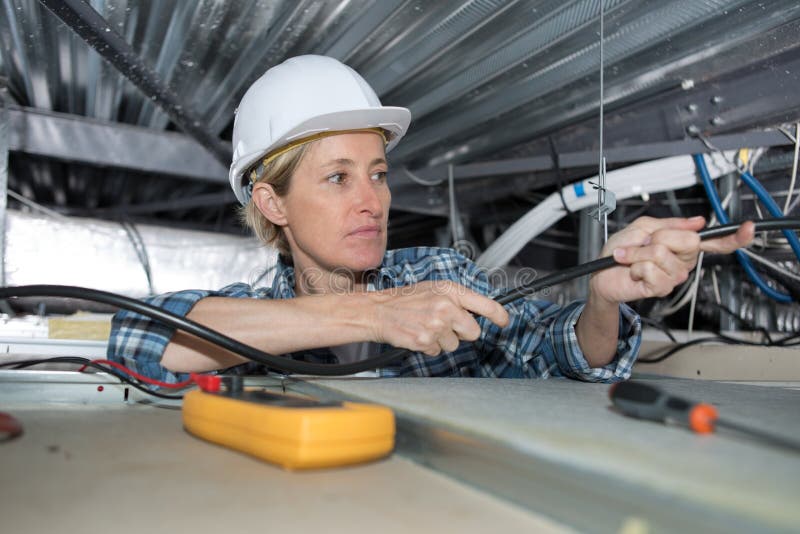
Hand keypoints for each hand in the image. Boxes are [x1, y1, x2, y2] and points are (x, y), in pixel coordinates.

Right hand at [368, 281, 508, 355]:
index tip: (504, 321)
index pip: (485, 304)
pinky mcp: (426, 341)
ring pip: (455, 344)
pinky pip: (438, 351)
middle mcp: (446, 307)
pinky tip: (419, 334)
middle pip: (473, 331)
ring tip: (426, 327)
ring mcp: (436, 325)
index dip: (499, 315)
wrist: (378, 311)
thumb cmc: (405, 300)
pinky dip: (429, 346)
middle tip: (446, 325)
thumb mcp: (434, 289)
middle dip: (463, 332)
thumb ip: (456, 299)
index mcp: (450, 290)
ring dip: (443, 340)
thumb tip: (477, 311)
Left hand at [589, 215, 753, 303]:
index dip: (733, 237)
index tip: (749, 229)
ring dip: (640, 253)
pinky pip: (653, 271)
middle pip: (687, 241)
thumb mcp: (643, 228)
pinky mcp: (660, 288)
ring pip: (663, 255)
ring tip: (632, 259)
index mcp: (681, 245)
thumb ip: (670, 225)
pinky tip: (633, 271)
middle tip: (643, 243)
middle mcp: (682, 261)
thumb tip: (698, 221)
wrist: (601, 273)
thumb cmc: (620, 251)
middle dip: (658, 238)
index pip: (713, 242)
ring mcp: (673, 276)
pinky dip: (636, 266)